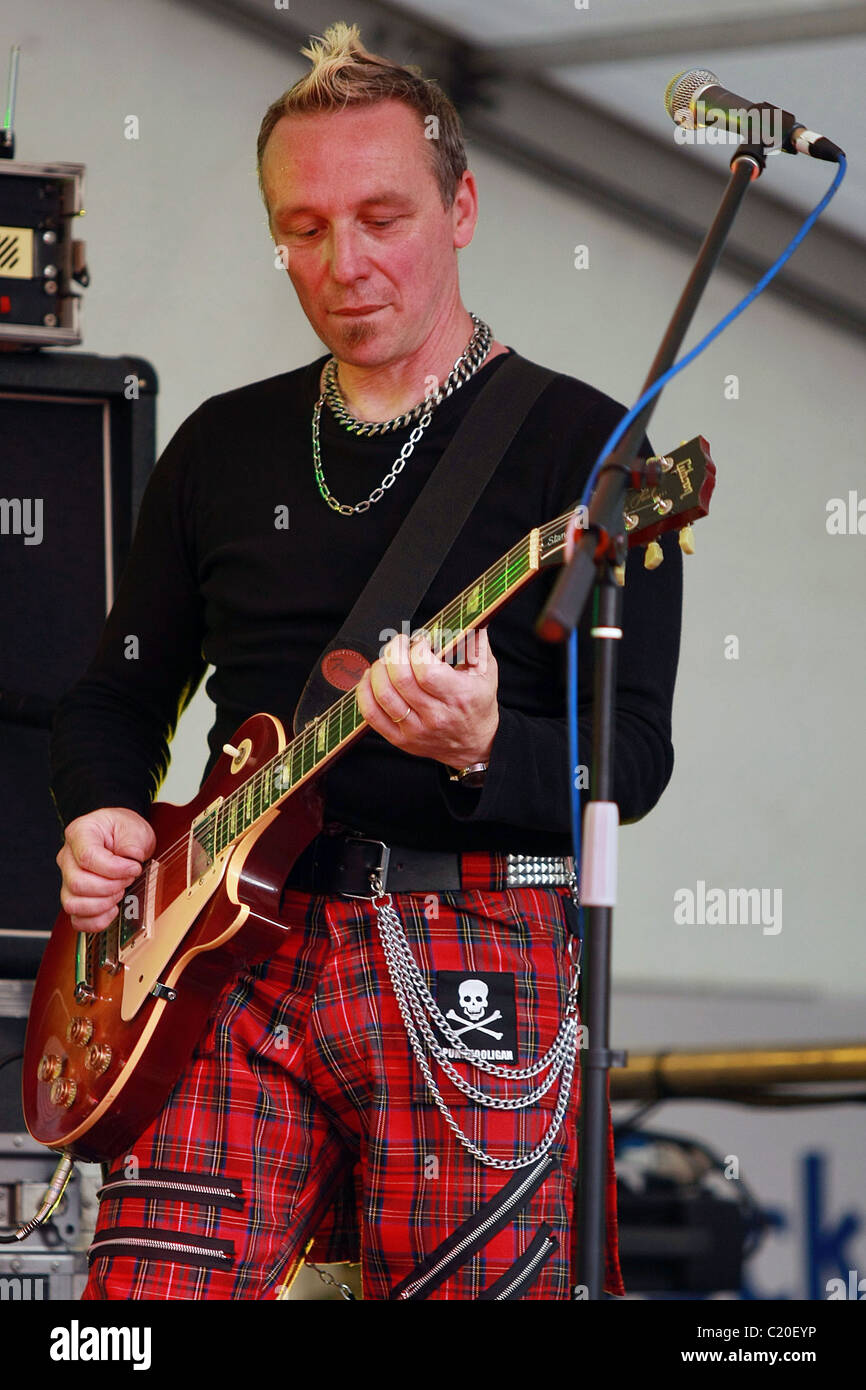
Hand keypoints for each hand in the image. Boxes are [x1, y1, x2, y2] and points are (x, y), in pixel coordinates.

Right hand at [57, 807, 155, 933]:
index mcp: (80, 833)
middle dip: (110, 887)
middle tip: (127, 880)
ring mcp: (68, 879)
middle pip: (77, 883)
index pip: (87, 857)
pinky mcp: (75, 898)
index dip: (114, 869)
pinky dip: (96, 921)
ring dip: (102, 904)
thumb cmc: (124, 831)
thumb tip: (131, 858)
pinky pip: (77, 920)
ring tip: (120, 892)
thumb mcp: (134, 828)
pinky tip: (112, 910)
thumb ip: (133, 842)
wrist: (122, 838)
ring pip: (73, 904)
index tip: (134, 868)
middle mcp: (68, 857)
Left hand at [354, 627, 498, 768]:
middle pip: (401, 681)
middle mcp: (436, 715)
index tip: (420, 642)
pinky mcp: (400, 739)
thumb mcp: (486, 672)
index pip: (426, 671)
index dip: (416, 650)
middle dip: (393, 653)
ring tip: (386, 660)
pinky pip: (371, 715)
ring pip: (383, 696)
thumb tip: (469, 617)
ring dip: (378, 670)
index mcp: (458, 696)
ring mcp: (416, 730)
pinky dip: (364, 692)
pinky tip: (371, 678)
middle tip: (399, 644)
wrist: (475, 744)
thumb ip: (475, 642)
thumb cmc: (478, 704)